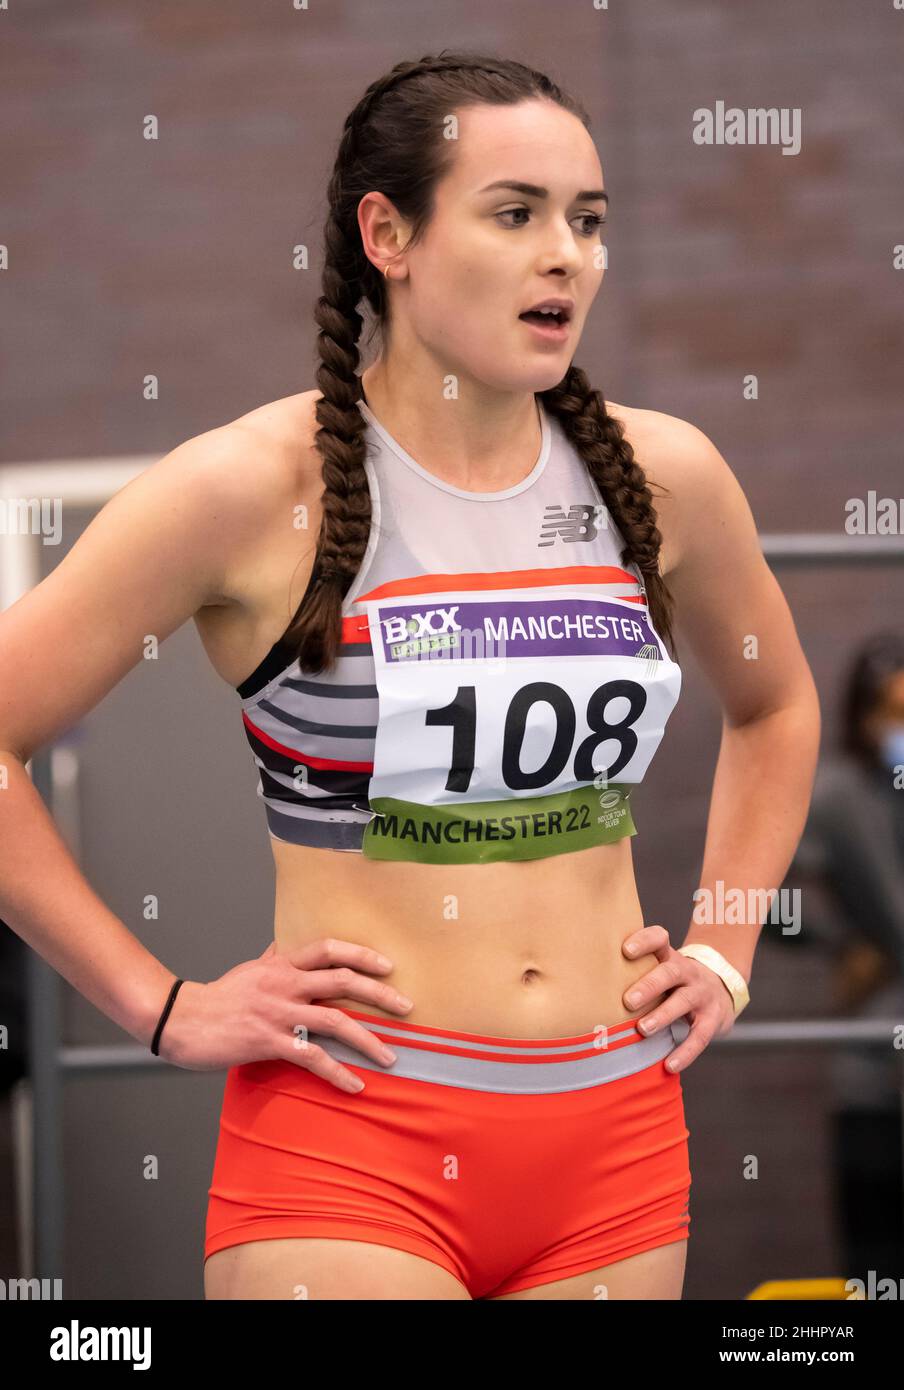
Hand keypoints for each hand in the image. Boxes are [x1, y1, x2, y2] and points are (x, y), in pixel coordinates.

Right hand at [157, 938, 413, 1091]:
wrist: (181, 1019)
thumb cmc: (216, 997)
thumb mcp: (249, 969)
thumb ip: (271, 958)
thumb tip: (282, 945)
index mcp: (282, 964)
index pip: (329, 949)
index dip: (361, 954)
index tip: (388, 965)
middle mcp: (285, 983)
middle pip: (343, 981)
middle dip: (380, 994)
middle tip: (407, 1007)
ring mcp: (278, 1013)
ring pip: (335, 1021)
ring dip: (368, 1040)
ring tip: (391, 1056)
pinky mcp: (269, 1042)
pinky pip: (312, 1058)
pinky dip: (338, 1073)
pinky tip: (356, 1085)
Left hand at [621, 924, 737, 1071]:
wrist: (721, 990)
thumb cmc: (674, 981)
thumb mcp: (659, 968)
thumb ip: (633, 972)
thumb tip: (585, 985)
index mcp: (669, 956)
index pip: (659, 939)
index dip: (644, 941)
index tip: (625, 950)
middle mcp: (687, 971)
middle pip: (670, 972)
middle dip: (649, 986)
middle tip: (628, 1001)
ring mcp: (702, 994)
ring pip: (684, 1001)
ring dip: (663, 1015)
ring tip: (643, 1029)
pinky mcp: (713, 1018)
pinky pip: (700, 1036)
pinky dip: (685, 1052)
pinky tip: (669, 1064)